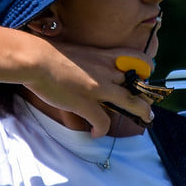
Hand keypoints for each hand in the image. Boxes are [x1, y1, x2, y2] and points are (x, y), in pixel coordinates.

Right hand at [28, 40, 155, 135]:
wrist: (36, 59)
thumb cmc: (51, 53)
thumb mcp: (79, 51)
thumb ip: (91, 60)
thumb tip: (91, 69)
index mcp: (104, 56)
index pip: (137, 57)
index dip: (145, 67)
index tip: (145, 75)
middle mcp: (106, 71)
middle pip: (138, 83)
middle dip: (147, 94)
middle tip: (150, 103)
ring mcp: (98, 88)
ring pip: (131, 102)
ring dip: (142, 111)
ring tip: (146, 119)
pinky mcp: (86, 103)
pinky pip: (103, 121)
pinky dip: (102, 130)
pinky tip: (96, 133)